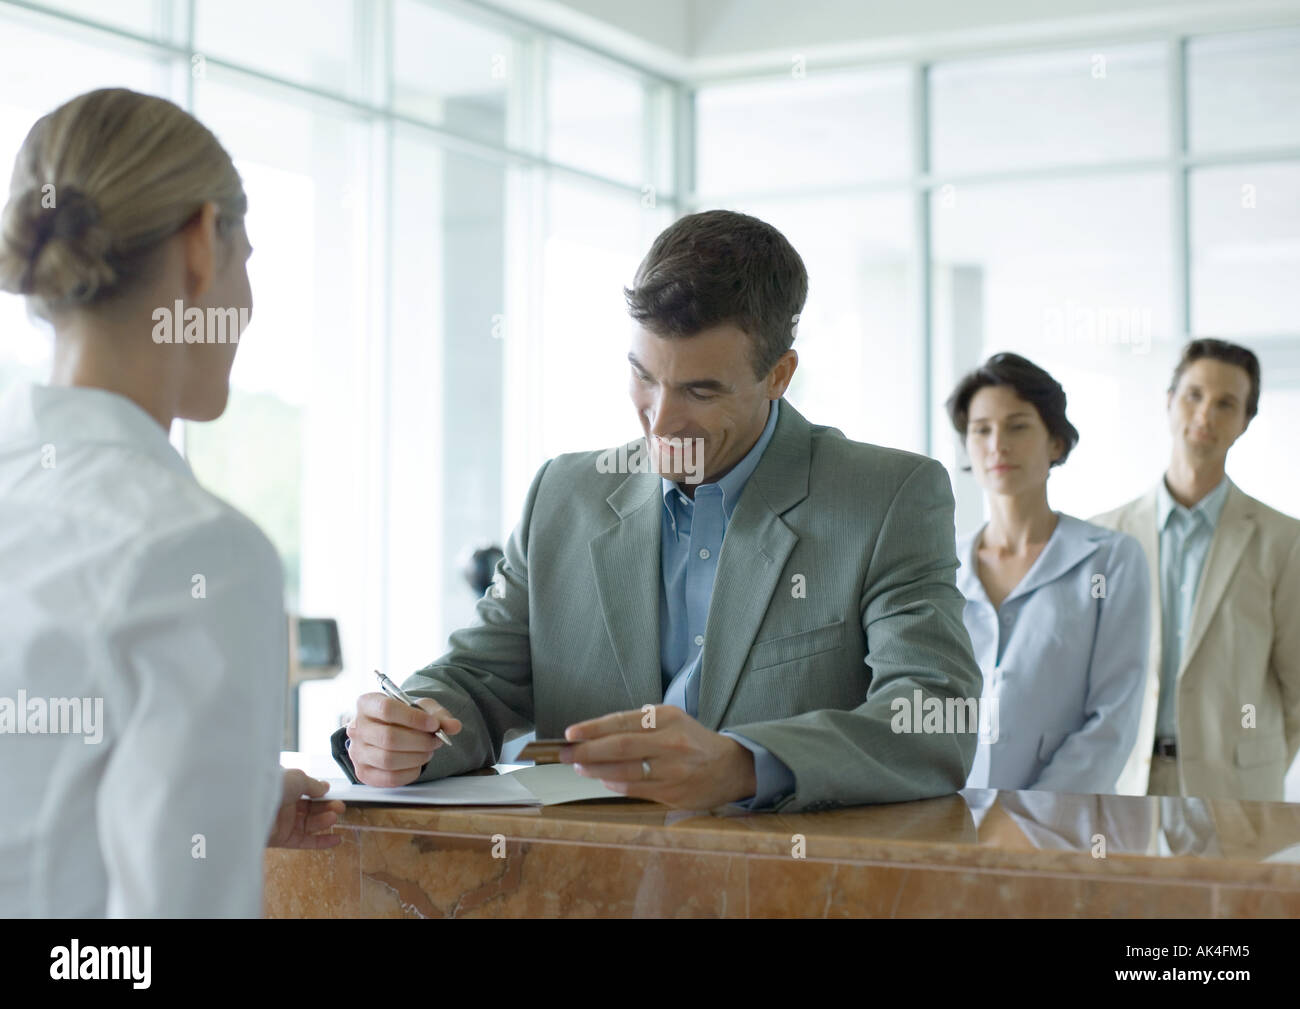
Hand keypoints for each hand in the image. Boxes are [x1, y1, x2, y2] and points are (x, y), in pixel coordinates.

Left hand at [267, 769, 345, 848]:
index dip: (320, 793)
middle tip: (340, 807)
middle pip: (310, 808)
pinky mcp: (282, 839)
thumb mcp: (298, 778)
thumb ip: (314, 785)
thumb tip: (325, 788)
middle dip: (326, 807)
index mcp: (285, 787)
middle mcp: (283, 805)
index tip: (333, 793)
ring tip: (334, 817)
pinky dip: (321, 842)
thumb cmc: (272, 786)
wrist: (251, 806)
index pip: (307, 791)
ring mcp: (283, 822)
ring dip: (324, 821)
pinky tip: (336, 840)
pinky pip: (305, 841)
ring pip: (309, 824)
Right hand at [345, 691, 462, 787]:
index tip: (433, 725)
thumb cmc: (406, 717)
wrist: (393, 730)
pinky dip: (410, 772)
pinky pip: (389, 778)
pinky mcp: (363, 773)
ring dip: (416, 757)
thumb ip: (439, 715)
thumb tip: (453, 726)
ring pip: (388, 759)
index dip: (414, 718)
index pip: (387, 709)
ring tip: (428, 751)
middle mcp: (357, 727)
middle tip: (436, 741)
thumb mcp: (422, 708)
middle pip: (388, 737)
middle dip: (419, 741)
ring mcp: (357, 752)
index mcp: (367, 703)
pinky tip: (417, 764)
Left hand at [560, 705, 756, 808]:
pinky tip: (602, 779)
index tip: (571, 734)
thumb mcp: (671, 721)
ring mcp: (672, 769)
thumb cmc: (692, 741)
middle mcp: (671, 742)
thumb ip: (639, 725)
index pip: (622, 721)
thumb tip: (596, 734)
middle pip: (619, 746)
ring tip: (579, 767)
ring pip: (624, 770)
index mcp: (668, 718)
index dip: (593, 728)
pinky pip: (635, 788)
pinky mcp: (672, 792)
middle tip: (566, 754)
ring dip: (596, 769)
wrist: (730, 767)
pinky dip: (614, 784)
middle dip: (587, 751)